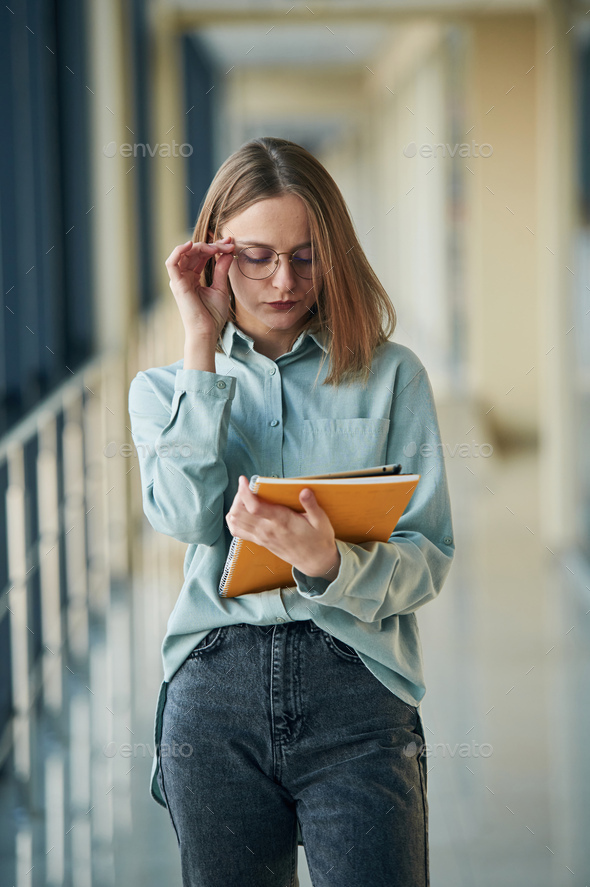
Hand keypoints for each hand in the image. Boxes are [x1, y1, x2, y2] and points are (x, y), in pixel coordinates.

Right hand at [165, 235, 235, 340]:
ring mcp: (179, 280)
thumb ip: (222, 270)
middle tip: (228, 244)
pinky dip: (179, 251)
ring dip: (200, 246)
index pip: (201, 256)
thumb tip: (228, 253)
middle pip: (194, 252)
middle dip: (211, 245)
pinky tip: (192, 244)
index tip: (231, 244)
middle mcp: (184, 277)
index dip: (215, 247)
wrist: (207, 331)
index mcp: (192, 278)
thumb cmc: (213, 315)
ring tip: (216, 247)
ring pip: (184, 254)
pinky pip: (171, 262)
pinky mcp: (176, 284)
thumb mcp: (221, 288)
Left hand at [226, 477, 341, 579]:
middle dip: (239, 496)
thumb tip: (305, 491)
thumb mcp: (321, 522)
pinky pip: (237, 531)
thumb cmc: (318, 539)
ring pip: (235, 521)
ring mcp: (261, 537)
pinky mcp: (260, 541)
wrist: (315, 562)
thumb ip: (312, 506)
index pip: (255, 507)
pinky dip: (234, 520)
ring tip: (246, 497)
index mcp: (282, 521)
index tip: (244, 480)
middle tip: (248, 486)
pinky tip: (242, 512)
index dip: (245, 492)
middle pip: (239, 512)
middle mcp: (267, 530)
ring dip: (236, 506)